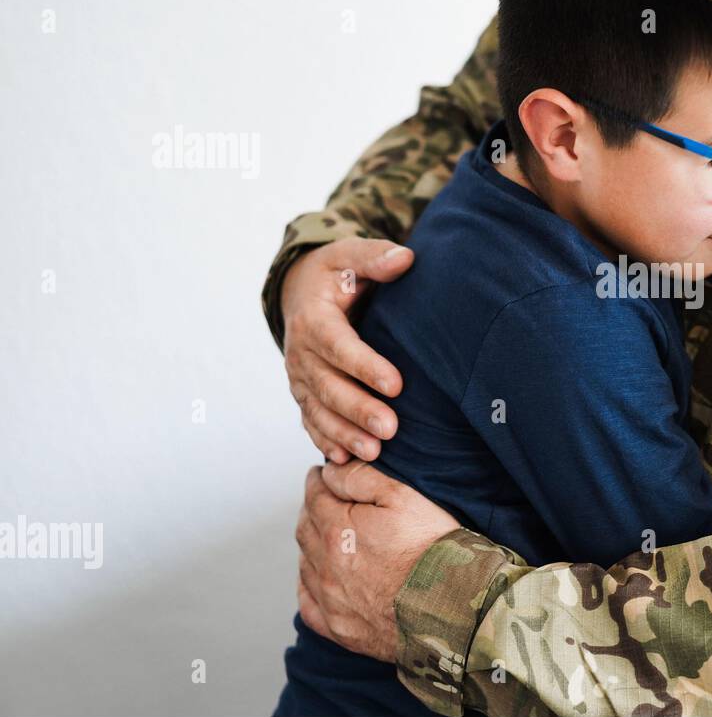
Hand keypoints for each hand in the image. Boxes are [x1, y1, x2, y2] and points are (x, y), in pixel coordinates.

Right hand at [281, 237, 414, 462]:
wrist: (300, 293)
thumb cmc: (335, 274)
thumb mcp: (349, 256)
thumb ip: (374, 256)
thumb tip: (405, 259)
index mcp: (314, 320)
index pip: (339, 346)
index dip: (365, 366)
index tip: (396, 384)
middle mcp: (301, 354)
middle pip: (329, 387)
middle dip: (359, 410)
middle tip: (391, 429)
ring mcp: (300, 379)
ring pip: (319, 411)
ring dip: (345, 434)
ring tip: (374, 452)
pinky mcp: (304, 395)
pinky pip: (311, 422)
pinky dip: (326, 442)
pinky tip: (346, 460)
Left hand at [296, 460, 461, 661]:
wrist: (450, 607)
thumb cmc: (433, 550)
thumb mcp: (404, 498)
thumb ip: (361, 479)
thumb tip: (329, 472)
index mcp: (338, 530)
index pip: (314, 497)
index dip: (316, 481)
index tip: (319, 474)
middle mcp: (326, 566)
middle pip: (305, 530)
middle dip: (310, 510)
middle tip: (320, 501)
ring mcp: (331, 601)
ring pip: (305, 565)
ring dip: (309, 546)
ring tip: (322, 536)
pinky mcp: (340, 629)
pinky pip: (309, 605)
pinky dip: (308, 587)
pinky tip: (318, 580)